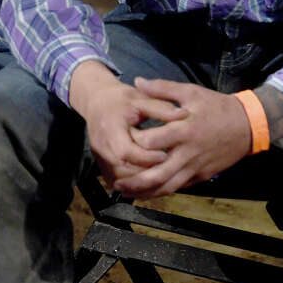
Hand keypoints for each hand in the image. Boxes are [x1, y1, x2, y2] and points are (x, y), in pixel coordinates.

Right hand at [68, 62, 185, 187]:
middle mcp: (101, 145)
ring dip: (140, 180)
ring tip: (160, 175)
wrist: (97, 102)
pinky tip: (148, 179)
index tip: (164, 155)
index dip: (146, 157)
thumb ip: (161, 108)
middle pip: (123, 169)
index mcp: (110, 128)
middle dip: (146, 172)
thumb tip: (184, 114)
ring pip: (120, 179)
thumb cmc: (121, 100)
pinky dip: (132, 183)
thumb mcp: (141, 99)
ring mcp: (99, 156)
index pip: (126, 151)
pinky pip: (116, 180)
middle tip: (166, 169)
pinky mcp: (100, 163)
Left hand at [114, 78, 251, 198]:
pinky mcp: (201, 175)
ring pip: (168, 186)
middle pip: (158, 174)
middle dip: (136, 181)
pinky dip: (162, 191)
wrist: (248, 126)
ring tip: (127, 193)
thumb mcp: (191, 92)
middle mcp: (188, 153)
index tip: (120, 143)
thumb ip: (162, 89)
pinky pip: (179, 187)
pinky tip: (148, 192)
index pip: (154, 142)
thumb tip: (137, 81)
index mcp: (184, 130)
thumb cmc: (216, 107)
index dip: (135, 144)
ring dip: (146, 192)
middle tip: (116, 182)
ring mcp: (195, 167)